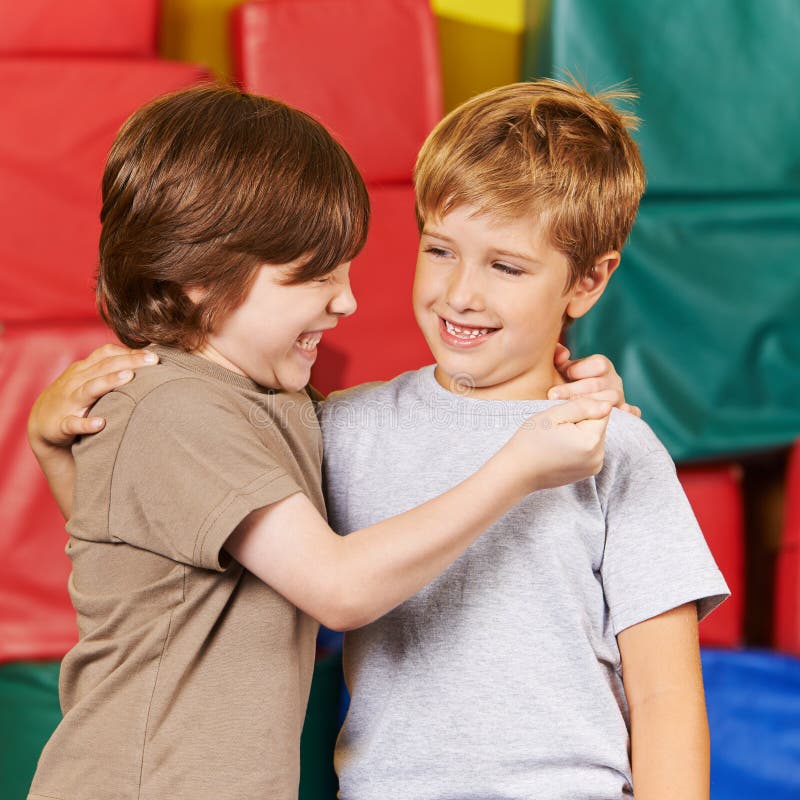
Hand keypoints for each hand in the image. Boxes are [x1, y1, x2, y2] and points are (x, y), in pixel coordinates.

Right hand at [27, 343, 157, 454]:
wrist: (42, 423)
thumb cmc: (75, 398)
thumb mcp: (89, 379)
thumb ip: (111, 369)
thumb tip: (146, 360)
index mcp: (84, 369)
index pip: (107, 355)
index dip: (129, 352)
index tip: (155, 354)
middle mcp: (76, 381)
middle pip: (104, 367)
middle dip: (129, 362)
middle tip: (153, 360)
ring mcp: (68, 402)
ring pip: (89, 389)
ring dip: (108, 382)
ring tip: (128, 377)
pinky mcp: (61, 424)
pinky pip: (73, 423)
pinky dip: (86, 424)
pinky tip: (101, 424)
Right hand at [511, 397, 610, 490]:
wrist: (517, 472)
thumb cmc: (530, 441)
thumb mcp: (553, 415)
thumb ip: (583, 406)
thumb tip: (608, 404)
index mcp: (590, 440)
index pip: (601, 410)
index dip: (582, 406)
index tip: (562, 414)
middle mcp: (598, 456)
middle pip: (599, 424)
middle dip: (582, 420)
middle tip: (556, 427)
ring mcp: (594, 466)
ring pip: (595, 436)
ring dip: (580, 432)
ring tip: (557, 438)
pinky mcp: (589, 471)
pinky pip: (591, 449)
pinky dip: (579, 444)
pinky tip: (561, 448)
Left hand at [548, 343, 640, 416]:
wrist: (568, 407)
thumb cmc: (563, 385)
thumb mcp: (559, 369)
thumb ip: (557, 356)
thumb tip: (563, 353)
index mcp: (601, 366)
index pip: (598, 364)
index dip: (581, 369)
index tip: (565, 374)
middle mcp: (613, 381)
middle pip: (599, 384)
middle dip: (574, 389)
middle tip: (553, 394)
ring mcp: (619, 398)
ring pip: (610, 399)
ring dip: (590, 404)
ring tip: (571, 408)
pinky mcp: (622, 415)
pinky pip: (631, 413)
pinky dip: (630, 412)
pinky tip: (623, 411)